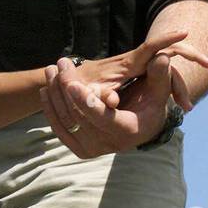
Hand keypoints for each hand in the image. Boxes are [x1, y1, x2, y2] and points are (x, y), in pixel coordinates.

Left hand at [39, 31, 207, 158]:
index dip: (86, 101)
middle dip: (66, 88)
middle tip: (59, 64)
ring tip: (50, 70)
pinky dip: (51, 109)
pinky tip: (46, 90)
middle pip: (80, 116)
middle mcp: (109, 145)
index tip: (71, 83)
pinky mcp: (80, 149)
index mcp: (127, 131)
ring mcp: (92, 149)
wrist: (140, 127)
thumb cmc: (151, 103)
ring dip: (55, 94)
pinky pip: (60, 129)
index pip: (103, 118)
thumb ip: (159, 75)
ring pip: (66, 121)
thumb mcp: (159, 90)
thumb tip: (162, 57)